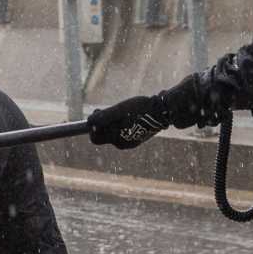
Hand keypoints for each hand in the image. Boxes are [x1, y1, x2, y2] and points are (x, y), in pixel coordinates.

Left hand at [90, 75, 214, 148]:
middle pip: (104, 135)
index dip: (92, 126)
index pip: (95, 138)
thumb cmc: (140, 109)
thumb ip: (103, 117)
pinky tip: (128, 115)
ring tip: (120, 111)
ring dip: (111, 122)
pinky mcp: (138, 138)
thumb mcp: (119, 110)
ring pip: (113, 132)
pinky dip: (121, 123)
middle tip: (105, 110)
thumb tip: (89, 123)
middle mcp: (123, 144)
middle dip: (102, 123)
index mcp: (117, 139)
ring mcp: (131, 142)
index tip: (97, 113)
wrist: (164, 111)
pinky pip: (123, 132)